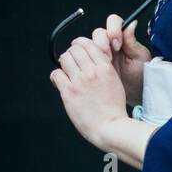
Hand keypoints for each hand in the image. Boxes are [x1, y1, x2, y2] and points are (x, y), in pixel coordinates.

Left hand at [50, 36, 127, 150]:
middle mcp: (92, 72)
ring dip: (64, 63)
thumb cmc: (113, 108)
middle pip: (75, 49)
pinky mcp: (68, 93)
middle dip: (72, 53)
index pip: (89, 44)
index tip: (78, 48)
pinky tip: (61, 81)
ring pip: (65, 58)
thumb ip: (104, 69)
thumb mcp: (115, 82)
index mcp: (106, 68)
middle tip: (71, 61)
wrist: (109, 127)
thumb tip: (90, 61)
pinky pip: (56, 74)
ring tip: (66, 71)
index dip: (81, 44)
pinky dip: (56, 76)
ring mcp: (79, 82)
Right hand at [90, 14, 151, 107]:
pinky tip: (91, 68)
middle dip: (101, 43)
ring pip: (88, 43)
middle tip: (109, 57)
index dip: (113, 30)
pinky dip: (84, 60)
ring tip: (103, 64)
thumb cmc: (140, 75)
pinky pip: (82, 57)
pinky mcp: (92, 64)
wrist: (134, 93)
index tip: (118, 44)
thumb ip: (133, 42)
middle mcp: (109, 43)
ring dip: (93, 52)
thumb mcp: (140, 59)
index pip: (113, 22)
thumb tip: (131, 24)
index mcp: (122, 38)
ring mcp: (99, 54)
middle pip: (98, 32)